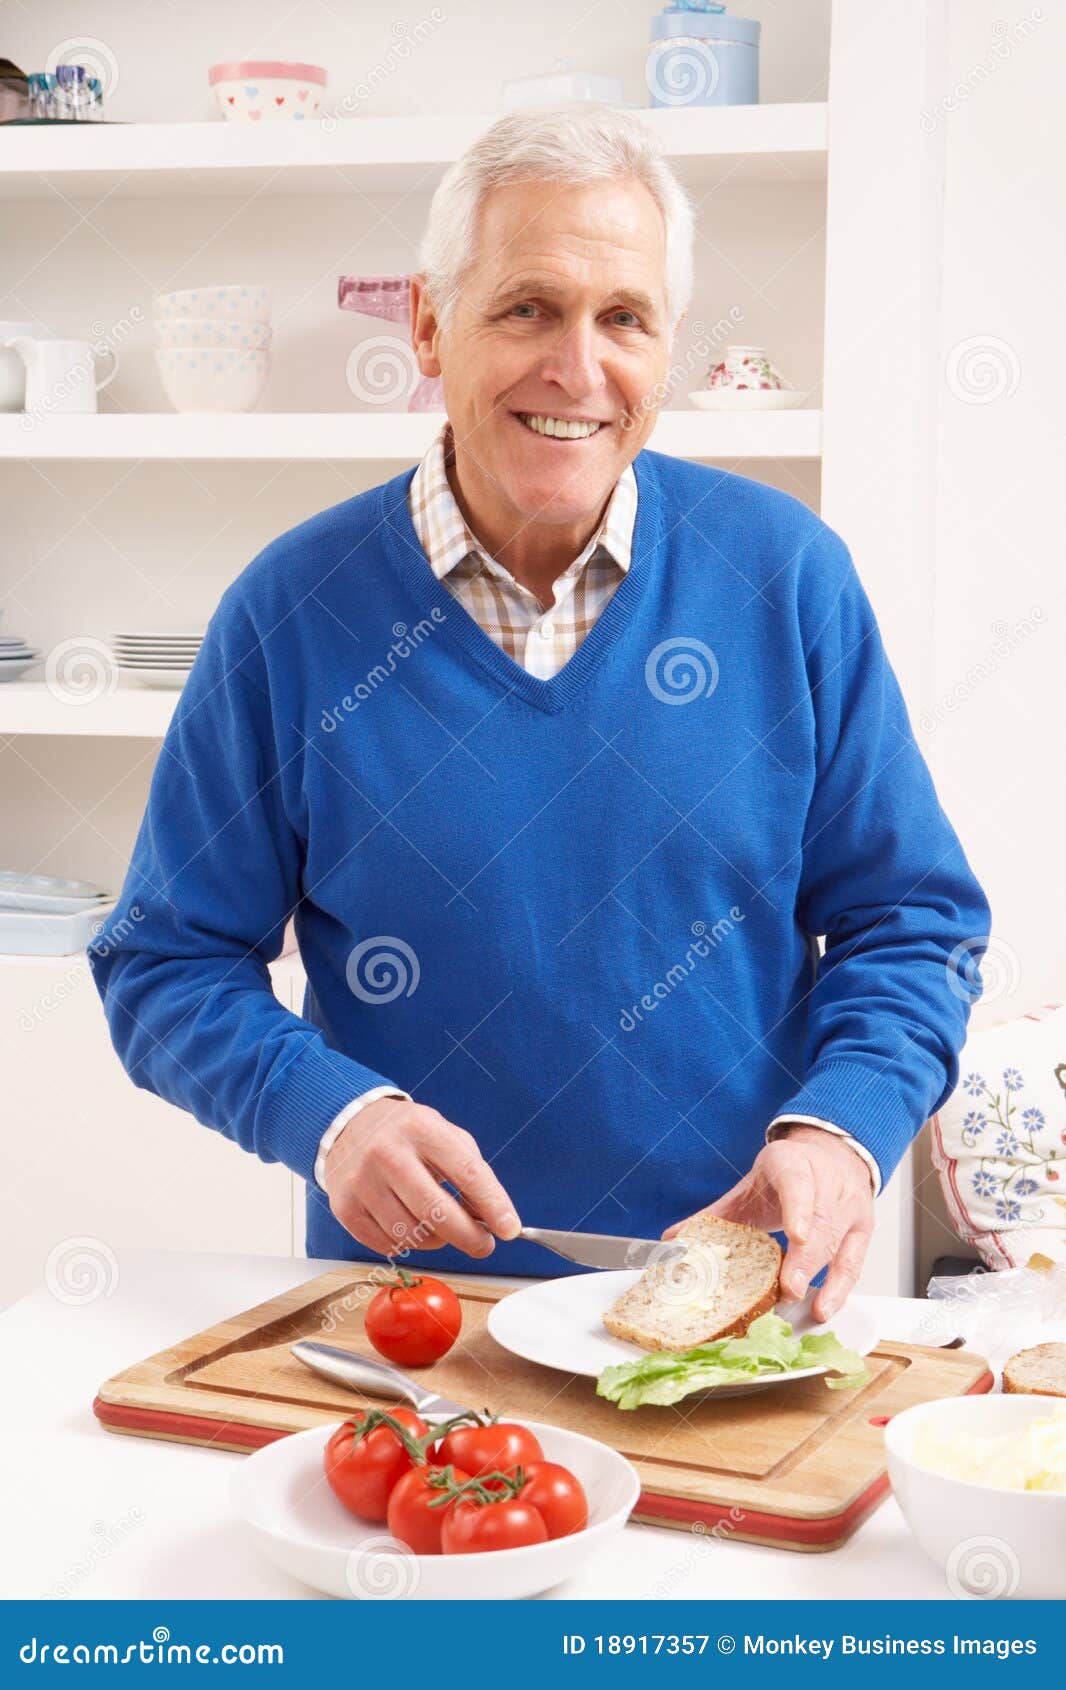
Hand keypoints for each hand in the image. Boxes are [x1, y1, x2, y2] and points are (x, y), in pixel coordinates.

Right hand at [323, 1097, 519, 1260]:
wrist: (349, 1125)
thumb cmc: (407, 1134)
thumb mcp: (443, 1134)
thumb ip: (470, 1172)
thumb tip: (493, 1219)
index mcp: (421, 1129)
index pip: (466, 1172)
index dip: (493, 1205)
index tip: (510, 1229)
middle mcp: (387, 1153)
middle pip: (436, 1212)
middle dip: (469, 1237)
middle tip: (483, 1244)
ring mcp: (362, 1181)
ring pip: (412, 1235)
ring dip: (437, 1241)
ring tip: (440, 1227)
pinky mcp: (345, 1207)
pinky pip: (387, 1245)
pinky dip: (407, 1244)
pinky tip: (409, 1226)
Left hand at [662, 1125, 874, 1320]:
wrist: (829, 1154)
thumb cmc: (785, 1175)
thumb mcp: (750, 1186)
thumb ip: (716, 1214)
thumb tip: (673, 1239)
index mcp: (792, 1162)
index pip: (798, 1183)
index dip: (799, 1209)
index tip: (796, 1235)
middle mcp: (827, 1180)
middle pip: (821, 1221)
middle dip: (805, 1259)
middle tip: (788, 1289)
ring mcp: (849, 1204)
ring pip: (838, 1242)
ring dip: (820, 1277)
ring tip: (803, 1304)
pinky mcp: (862, 1227)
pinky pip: (854, 1262)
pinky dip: (840, 1288)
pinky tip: (823, 1308)